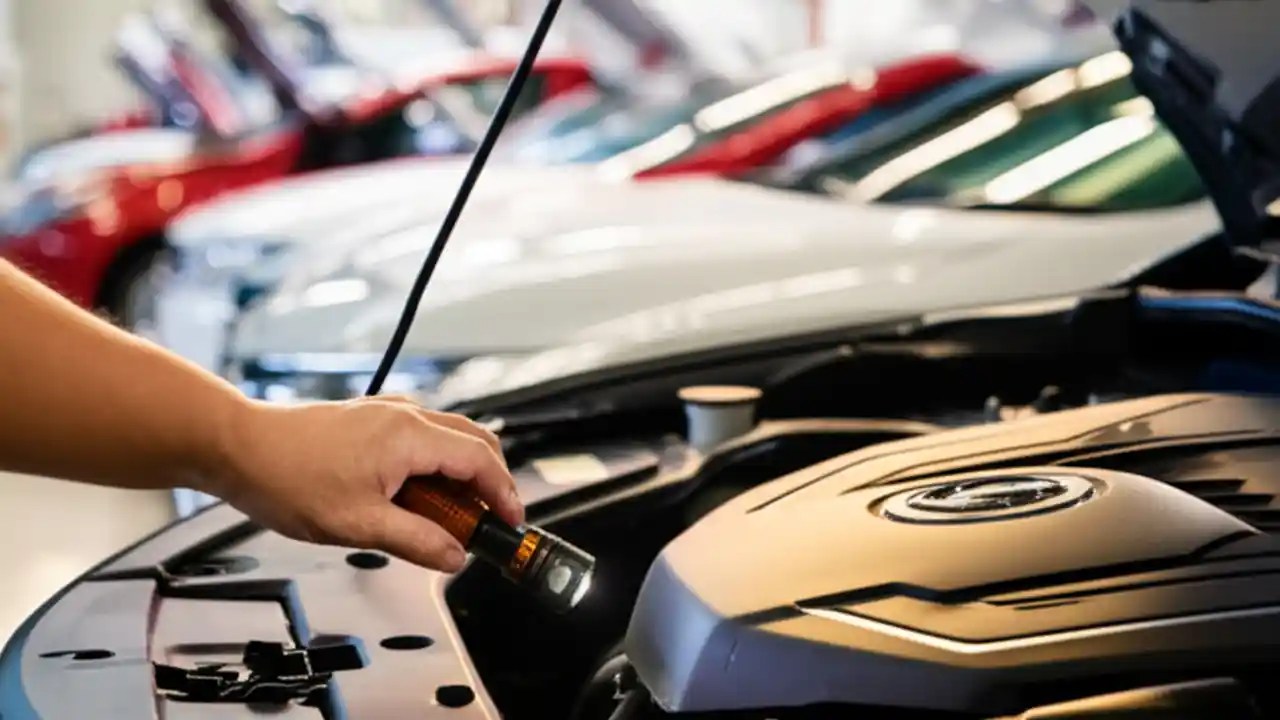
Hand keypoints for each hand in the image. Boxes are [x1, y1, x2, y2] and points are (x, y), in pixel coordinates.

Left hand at [208, 396, 521, 572]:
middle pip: (475, 443)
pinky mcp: (372, 419)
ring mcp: (388, 414)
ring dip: (459, 477)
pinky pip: (423, 437)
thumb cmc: (286, 476)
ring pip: (449, 439)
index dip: (504, 495)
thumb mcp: (357, 525)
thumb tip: (454, 556)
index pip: (481, 461)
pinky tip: (414, 497)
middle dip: (490, 484)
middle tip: (486, 524)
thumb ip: (416, 541)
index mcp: (409, 437)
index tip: (510, 523)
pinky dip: (435, 466)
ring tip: (445, 519)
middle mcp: (405, 416)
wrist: (238, 447)